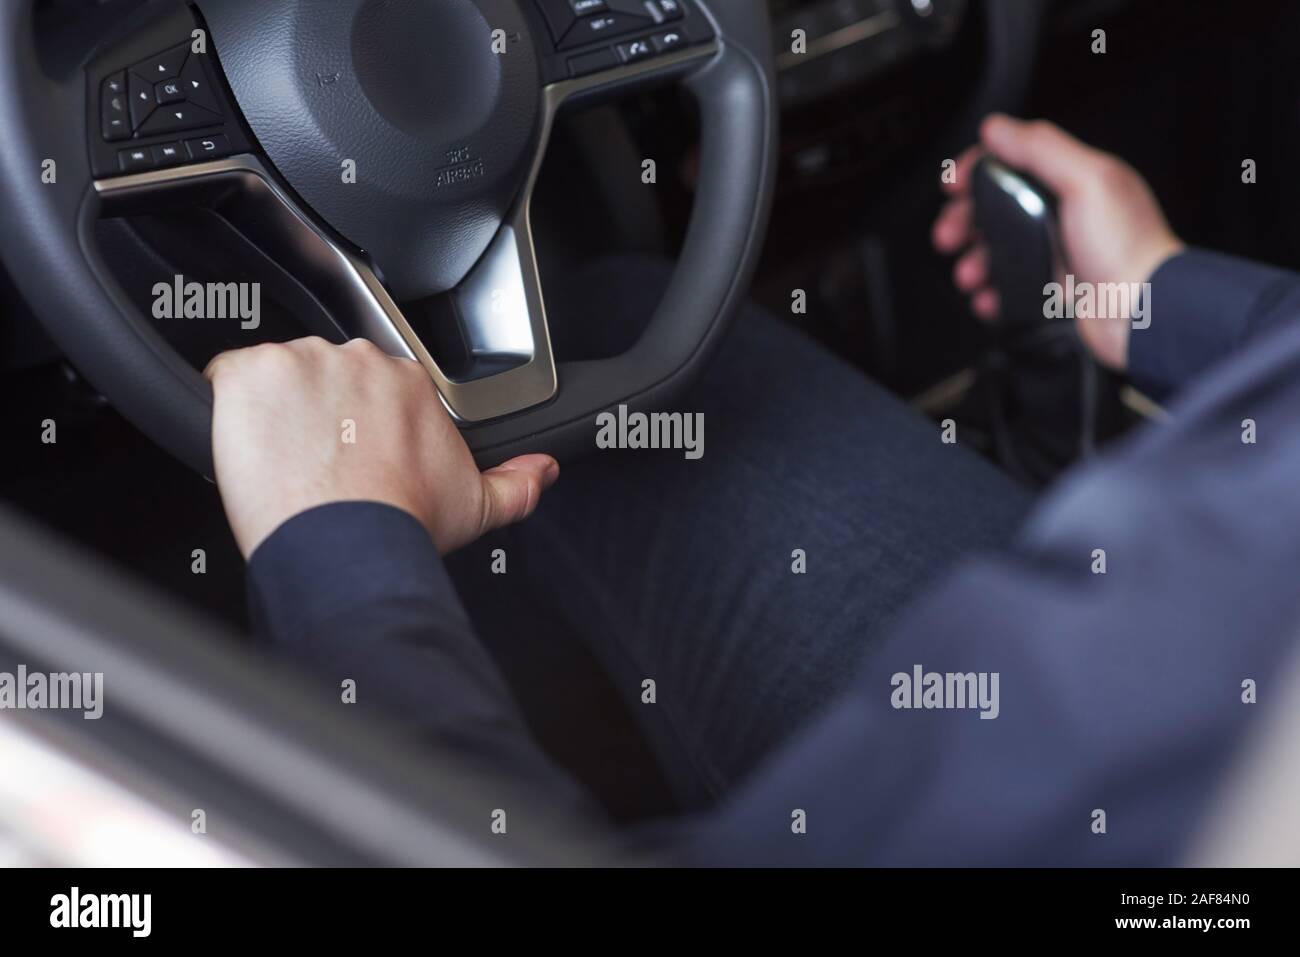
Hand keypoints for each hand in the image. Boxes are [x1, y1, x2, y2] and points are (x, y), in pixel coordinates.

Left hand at [205, 337, 558, 558]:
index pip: (367, 389)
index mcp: (406, 382)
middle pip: (321, 378)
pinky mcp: (248, 374)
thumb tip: (544, 471)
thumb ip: (516, 484)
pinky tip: (244, 450)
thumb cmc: (403, 522)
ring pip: (275, 379)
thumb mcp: (476, 507)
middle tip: (312, 463)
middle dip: (312, 414)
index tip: (347, 455)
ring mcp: (300, 362)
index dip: (352, 425)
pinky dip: (226, 410)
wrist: (349, 541)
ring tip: (277, 464)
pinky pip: (224, 379)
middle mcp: (357, 360)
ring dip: (271, 413)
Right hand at [931, 114, 1183, 370]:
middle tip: (948, 235)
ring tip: (970, 275)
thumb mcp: (1087, 182)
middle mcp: (1062, 215)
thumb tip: (998, 128)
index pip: (1013, 162)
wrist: (1142, 314)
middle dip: (963, 221)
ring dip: (973, 261)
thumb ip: (1041, 148)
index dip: (977, 169)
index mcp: (1072, 181)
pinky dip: (990, 295)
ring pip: (995, 251)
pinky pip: (1006, 288)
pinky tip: (988, 298)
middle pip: (994, 208)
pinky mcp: (1049, 290)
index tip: (953, 183)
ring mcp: (1054, 254)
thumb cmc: (1127, 249)